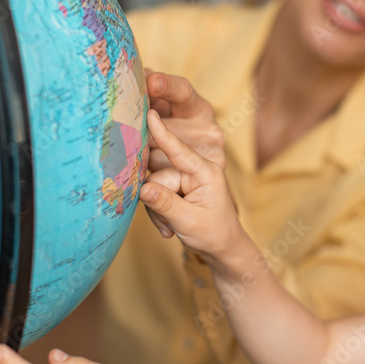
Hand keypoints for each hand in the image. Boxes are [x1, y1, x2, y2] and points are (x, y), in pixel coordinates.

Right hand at [142, 71, 226, 238]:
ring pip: (151, 185)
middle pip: (158, 174)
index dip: (163, 134)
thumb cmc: (214, 235)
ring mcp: (182, 177)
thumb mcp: (190, 223)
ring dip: (157, 209)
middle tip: (169, 221)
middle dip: (158, 199)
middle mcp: (193, 169)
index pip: (180, 151)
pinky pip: (152, 193)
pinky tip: (169, 226)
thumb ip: (164, 204)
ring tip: (172, 226)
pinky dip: (157, 212)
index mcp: (205, 172)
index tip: (150, 115)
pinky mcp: (173, 186)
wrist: (222, 248)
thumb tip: (142, 189)